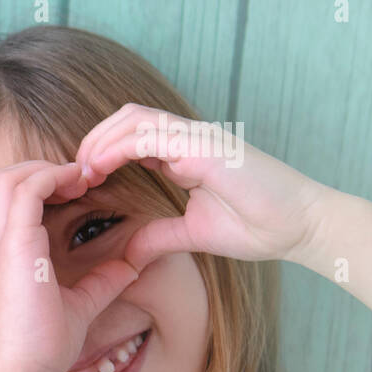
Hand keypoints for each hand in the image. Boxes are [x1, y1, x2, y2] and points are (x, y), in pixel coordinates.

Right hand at [0, 160, 139, 371]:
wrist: (24, 369)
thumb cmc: (43, 344)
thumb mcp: (80, 304)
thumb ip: (101, 280)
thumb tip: (132, 266)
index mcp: (0, 253)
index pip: (8, 198)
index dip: (42, 185)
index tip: (78, 191)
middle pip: (3, 178)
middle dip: (41, 169)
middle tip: (80, 180)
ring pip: (10, 175)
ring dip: (47, 169)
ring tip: (80, 179)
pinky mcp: (13, 242)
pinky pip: (28, 188)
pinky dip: (54, 177)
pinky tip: (80, 186)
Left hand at [76, 103, 330, 270]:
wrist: (300, 228)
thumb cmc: (257, 227)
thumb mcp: (192, 234)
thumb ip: (158, 237)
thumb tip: (127, 253)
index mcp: (182, 153)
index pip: (129, 137)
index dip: (99, 154)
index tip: (79, 184)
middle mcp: (188, 137)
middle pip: (124, 119)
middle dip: (92, 141)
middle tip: (71, 175)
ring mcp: (197, 136)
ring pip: (132, 118)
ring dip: (99, 140)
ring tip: (81, 171)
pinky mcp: (204, 144)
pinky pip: (149, 134)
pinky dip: (117, 146)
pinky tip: (99, 168)